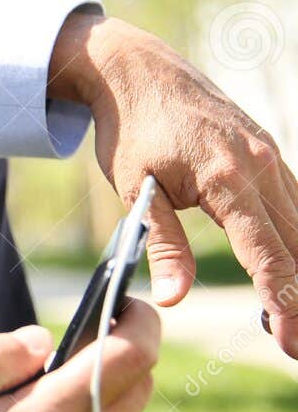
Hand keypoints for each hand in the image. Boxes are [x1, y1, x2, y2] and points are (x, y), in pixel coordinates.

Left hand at [50, 9, 297, 357]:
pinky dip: (297, 243)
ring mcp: (272, 158)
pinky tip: (290, 273)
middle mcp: (262, 167)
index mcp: (229, 179)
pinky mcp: (270, 155)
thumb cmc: (130, 130)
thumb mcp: (135, 189)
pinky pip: (297, 205)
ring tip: (293, 322)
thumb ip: (161, 243)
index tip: (290, 341)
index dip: (283, 302)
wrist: (138, 70)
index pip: (268, 254)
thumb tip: (174, 298)